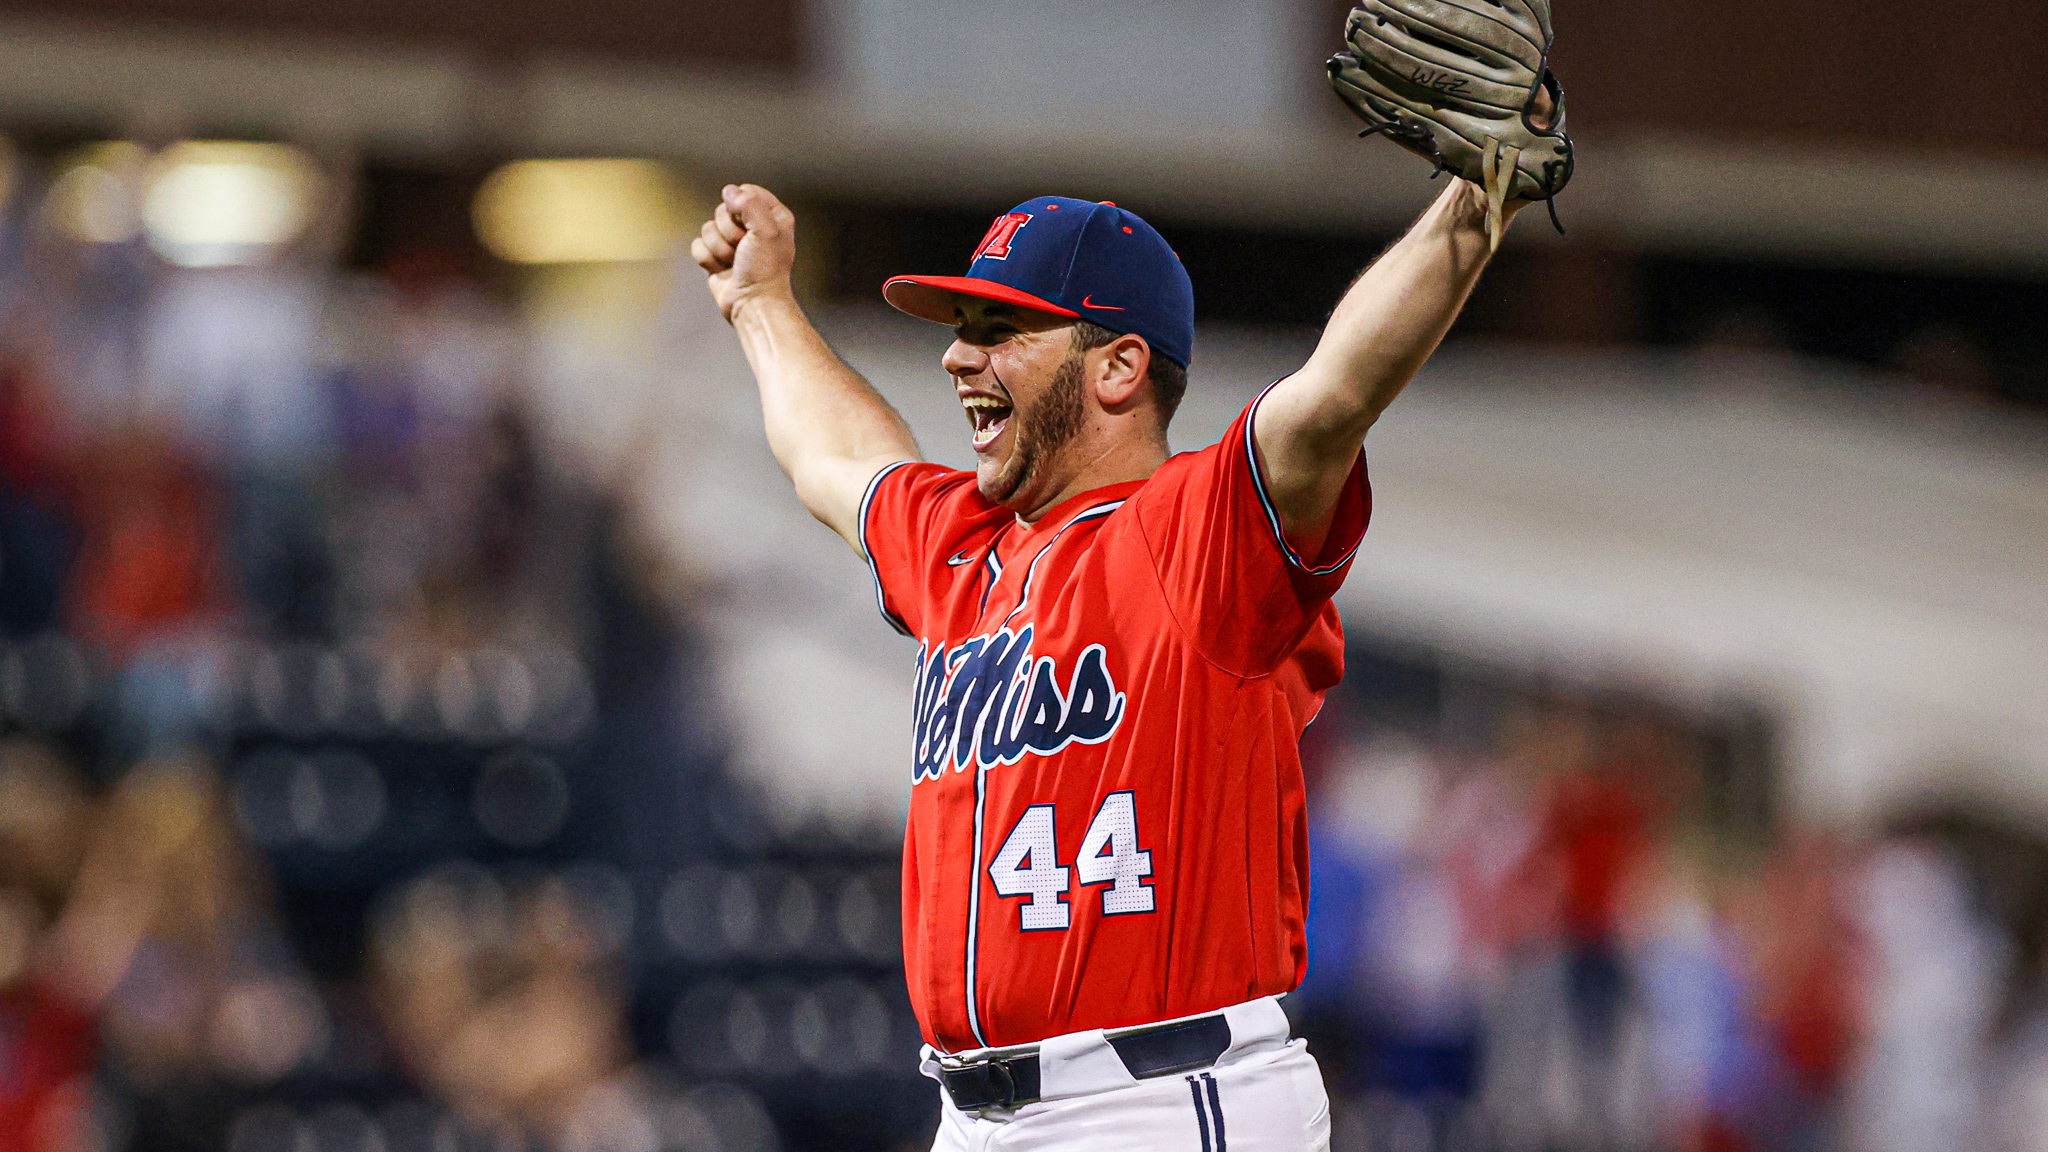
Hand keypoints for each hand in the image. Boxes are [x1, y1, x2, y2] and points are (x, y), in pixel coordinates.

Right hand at [692, 184, 796, 323]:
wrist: (753, 303)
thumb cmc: (766, 271)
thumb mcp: (767, 230)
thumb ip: (749, 203)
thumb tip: (729, 191)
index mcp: (771, 216)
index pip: (745, 192)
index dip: (741, 207)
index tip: (750, 226)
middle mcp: (752, 226)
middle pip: (723, 210)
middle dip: (729, 232)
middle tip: (743, 249)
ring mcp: (732, 242)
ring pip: (708, 228)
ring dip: (719, 249)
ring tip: (735, 262)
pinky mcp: (716, 256)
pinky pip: (698, 245)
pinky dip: (708, 259)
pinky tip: (723, 269)